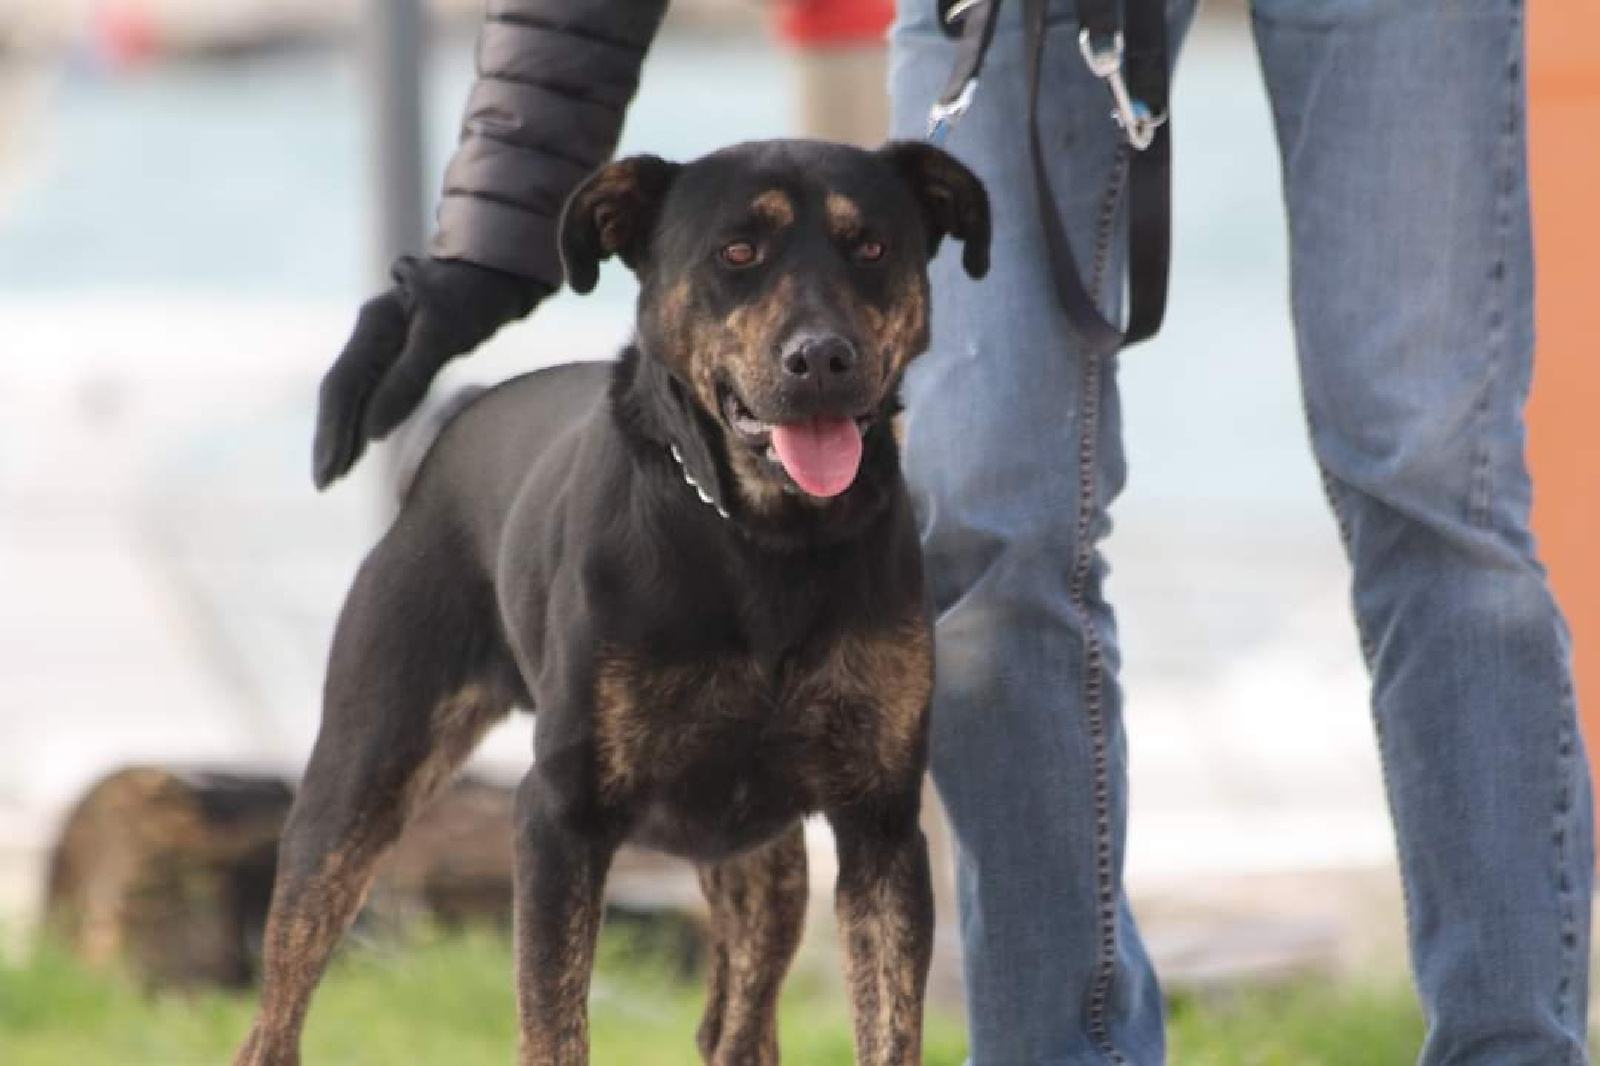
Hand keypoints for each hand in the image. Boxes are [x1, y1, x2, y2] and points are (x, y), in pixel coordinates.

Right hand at [311, 256, 549, 488]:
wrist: (493, 270)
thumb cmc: (473, 298)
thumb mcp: (444, 338)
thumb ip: (407, 382)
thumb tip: (372, 433)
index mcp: (372, 328)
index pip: (341, 388)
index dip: (332, 432)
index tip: (330, 471)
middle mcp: (369, 335)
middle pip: (339, 394)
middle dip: (330, 439)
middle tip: (324, 483)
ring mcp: (380, 343)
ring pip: (352, 395)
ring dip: (342, 435)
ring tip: (334, 475)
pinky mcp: (398, 353)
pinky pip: (371, 393)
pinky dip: (362, 422)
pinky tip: (359, 447)